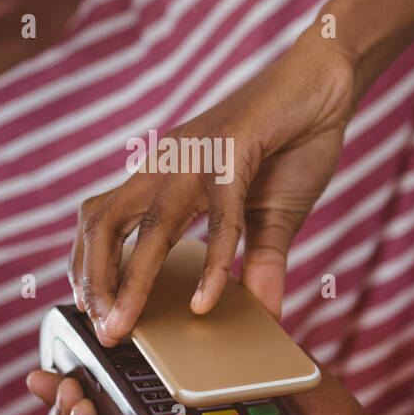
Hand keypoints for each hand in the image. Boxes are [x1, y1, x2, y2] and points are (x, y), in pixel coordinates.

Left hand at [69, 27, 356, 342]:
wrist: (325, 83)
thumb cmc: (293, 143)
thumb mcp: (272, 218)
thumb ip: (260, 263)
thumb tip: (265, 314)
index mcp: (164, 175)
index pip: (103, 224)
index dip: (88, 269)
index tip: (92, 314)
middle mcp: (168, 163)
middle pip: (105, 224)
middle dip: (94, 281)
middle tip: (101, 331)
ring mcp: (197, 155)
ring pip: (150, 225)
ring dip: (131, 281)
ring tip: (124, 326)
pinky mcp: (234, 150)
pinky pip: (218, 216)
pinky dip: (212, 265)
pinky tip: (207, 303)